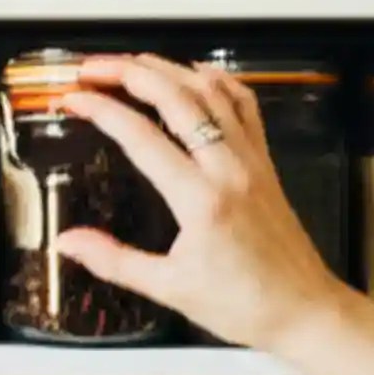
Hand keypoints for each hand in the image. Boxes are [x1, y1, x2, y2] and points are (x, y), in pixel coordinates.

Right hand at [56, 54, 352, 354]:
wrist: (305, 312)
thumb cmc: (244, 305)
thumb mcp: (170, 288)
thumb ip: (114, 261)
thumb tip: (68, 243)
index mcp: (201, 200)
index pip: (142, 137)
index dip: (102, 110)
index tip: (74, 99)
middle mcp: (229, 168)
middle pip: (176, 98)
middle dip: (129, 73)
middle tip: (93, 68)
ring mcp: (252, 160)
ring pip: (211, 92)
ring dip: (168, 69)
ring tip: (132, 63)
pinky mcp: (265, 162)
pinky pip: (244, 106)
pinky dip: (217, 81)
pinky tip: (196, 73)